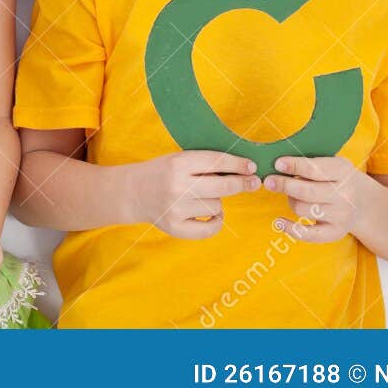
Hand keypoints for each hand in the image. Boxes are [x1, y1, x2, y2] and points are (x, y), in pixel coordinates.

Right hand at [126, 151, 259, 238]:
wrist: (133, 192)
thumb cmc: (162, 172)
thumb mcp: (178, 159)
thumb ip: (205, 163)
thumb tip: (243, 170)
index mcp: (178, 164)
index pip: (216, 162)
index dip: (238, 164)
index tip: (252, 167)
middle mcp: (177, 186)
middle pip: (222, 187)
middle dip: (242, 184)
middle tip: (254, 182)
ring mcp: (176, 209)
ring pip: (216, 206)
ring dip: (217, 202)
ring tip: (203, 197)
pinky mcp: (175, 228)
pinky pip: (210, 229)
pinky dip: (216, 222)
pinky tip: (213, 215)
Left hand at [266, 156, 369, 243]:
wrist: (364, 202)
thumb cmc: (338, 177)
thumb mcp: (331, 163)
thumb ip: (310, 161)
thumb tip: (278, 162)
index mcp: (343, 171)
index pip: (314, 169)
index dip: (293, 165)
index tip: (277, 163)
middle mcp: (344, 194)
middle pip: (306, 192)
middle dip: (284, 185)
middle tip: (268, 181)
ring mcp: (341, 215)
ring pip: (303, 209)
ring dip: (290, 200)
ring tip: (290, 194)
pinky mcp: (335, 232)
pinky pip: (309, 235)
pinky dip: (291, 229)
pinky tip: (279, 221)